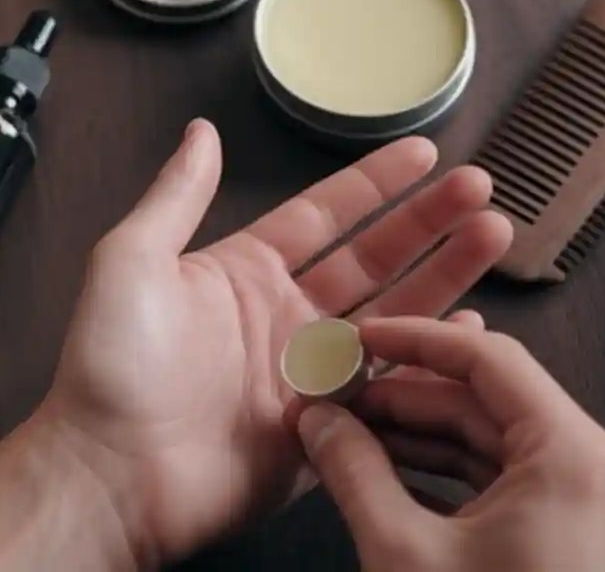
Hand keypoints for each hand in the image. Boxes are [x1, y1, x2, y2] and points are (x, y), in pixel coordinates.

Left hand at [36, 119, 511, 565]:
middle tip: (480, 188)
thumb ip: (176, 195)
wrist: (110, 473)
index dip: (375, 184)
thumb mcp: (132, 260)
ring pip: (394, 316)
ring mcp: (308, 375)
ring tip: (494, 235)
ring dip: (445, 276)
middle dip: (429, 222)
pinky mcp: (325, 431)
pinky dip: (430, 360)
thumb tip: (200, 131)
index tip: (423, 153)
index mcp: (244, 273)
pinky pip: (388, 390)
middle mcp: (284, 319)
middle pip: (375, 260)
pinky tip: (470, 329)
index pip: (325, 215)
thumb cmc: (110, 366)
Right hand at [295, 315, 604, 571]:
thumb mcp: (402, 552)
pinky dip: (445, 475)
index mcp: (576, 459)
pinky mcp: (575, 540)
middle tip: (336, 394)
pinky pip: (504, 484)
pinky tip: (383, 470)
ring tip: (346, 431)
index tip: (359, 337)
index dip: (414, 341)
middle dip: (404, 399)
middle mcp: (599, 473)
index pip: (489, 362)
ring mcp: (593, 509)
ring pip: (493, 445)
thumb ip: (354, 470)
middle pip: (490, 403)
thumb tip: (317, 420)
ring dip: (418, 436)